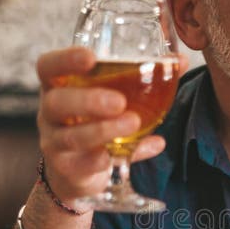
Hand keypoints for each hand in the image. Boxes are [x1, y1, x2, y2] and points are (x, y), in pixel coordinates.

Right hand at [36, 47, 185, 205]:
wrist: (74, 171)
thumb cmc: (93, 121)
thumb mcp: (110, 97)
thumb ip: (141, 81)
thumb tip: (181, 62)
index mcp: (59, 86)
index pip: (48, 67)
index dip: (65, 59)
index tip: (91, 57)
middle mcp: (50, 113)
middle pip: (56, 102)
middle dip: (88, 100)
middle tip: (119, 102)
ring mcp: (54, 142)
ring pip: (71, 136)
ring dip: (103, 130)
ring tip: (132, 123)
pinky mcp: (67, 168)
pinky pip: (85, 164)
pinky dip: (108, 159)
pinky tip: (128, 154)